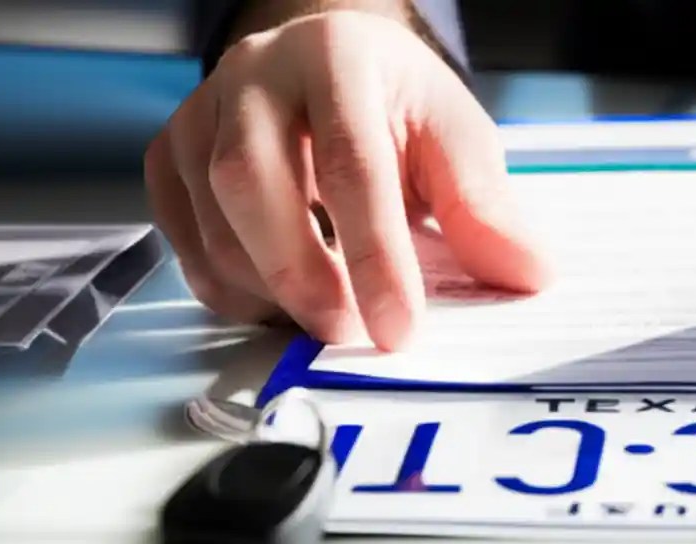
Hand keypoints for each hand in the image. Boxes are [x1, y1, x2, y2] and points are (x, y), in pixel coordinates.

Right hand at [144, 10, 550, 349]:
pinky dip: (233, 290)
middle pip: (251, 184)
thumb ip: (484, 204)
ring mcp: (200, 114)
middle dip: (302, 277)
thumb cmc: (391, 102)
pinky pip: (184, 242)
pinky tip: (283, 297)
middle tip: (350, 333)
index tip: (400, 329)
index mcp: (337, 57)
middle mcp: (254, 75)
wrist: (324, 65)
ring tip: (328, 315)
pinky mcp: (168, 156)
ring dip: (270, 291)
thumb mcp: (454, 136)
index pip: (352, 163)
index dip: (376, 256)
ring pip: (210, 221)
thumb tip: (526, 272)